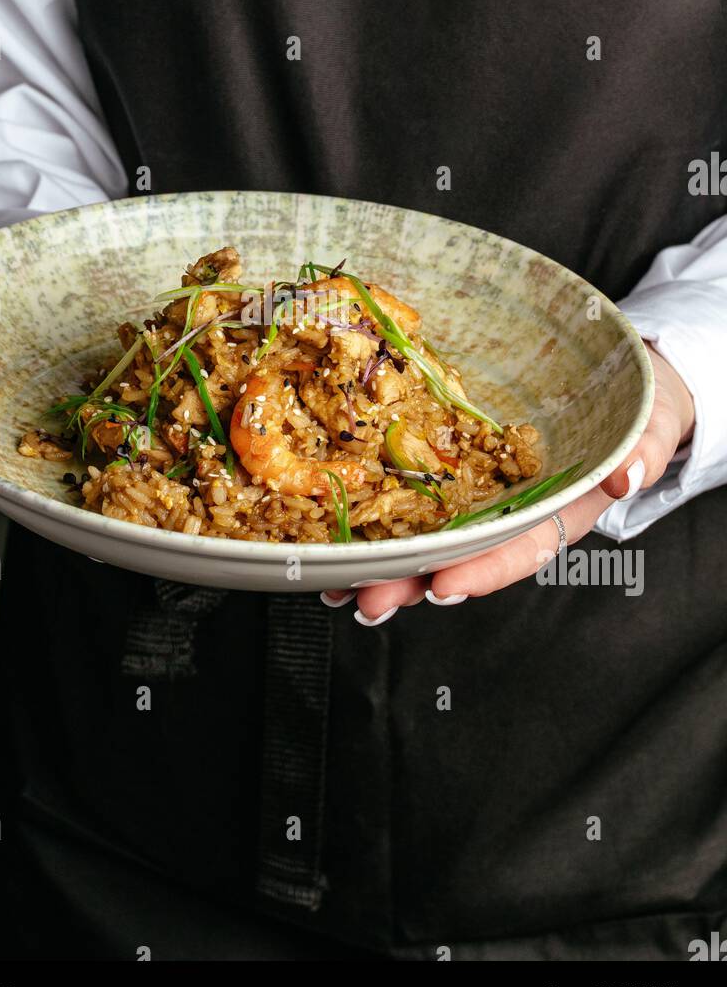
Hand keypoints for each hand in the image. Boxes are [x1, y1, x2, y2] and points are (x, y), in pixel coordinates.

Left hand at [322, 343, 694, 625]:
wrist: (620, 385)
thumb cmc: (634, 408)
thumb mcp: (647, 423)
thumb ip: (643, 449)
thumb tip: (630, 475)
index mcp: (559, 510)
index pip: (520, 547)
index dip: (483, 570)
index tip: (444, 585)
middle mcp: (512, 511)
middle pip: (461, 555)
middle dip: (413, 582)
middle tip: (369, 602)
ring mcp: (480, 495)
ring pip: (430, 539)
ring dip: (385, 567)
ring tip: (339, 588)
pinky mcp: (454, 470)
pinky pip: (414, 501)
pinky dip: (376, 522)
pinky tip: (338, 544)